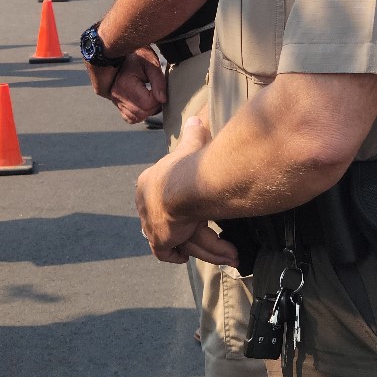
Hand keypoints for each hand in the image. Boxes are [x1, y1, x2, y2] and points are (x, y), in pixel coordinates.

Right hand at [107, 48, 167, 121]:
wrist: (123, 55)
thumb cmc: (138, 57)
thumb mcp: (151, 64)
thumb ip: (159, 81)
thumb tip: (163, 100)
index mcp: (125, 83)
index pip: (147, 102)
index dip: (158, 99)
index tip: (161, 89)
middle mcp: (118, 95)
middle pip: (142, 113)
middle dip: (154, 106)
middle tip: (158, 93)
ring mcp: (116, 101)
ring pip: (136, 117)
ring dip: (148, 111)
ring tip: (152, 98)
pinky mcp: (118, 105)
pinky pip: (130, 118)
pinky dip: (140, 114)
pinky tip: (144, 103)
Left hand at [136, 118, 238, 266]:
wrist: (184, 186)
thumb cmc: (189, 164)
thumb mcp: (191, 144)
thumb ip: (193, 134)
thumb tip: (196, 118)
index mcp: (148, 183)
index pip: (158, 198)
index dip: (173, 207)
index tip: (187, 213)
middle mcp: (145, 205)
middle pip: (167, 223)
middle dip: (190, 233)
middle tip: (208, 238)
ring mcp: (150, 224)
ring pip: (178, 240)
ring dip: (207, 249)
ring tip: (230, 255)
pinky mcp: (158, 240)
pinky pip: (167, 253)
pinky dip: (177, 255)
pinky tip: (184, 258)